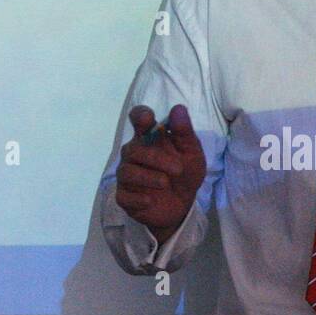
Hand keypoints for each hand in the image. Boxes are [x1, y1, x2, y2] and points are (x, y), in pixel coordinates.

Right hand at [115, 104, 205, 242]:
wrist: (183, 205)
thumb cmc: (185, 174)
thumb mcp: (192, 154)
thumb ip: (185, 133)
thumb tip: (178, 109)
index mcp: (149, 139)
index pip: (138, 119)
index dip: (139, 115)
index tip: (148, 119)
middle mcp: (134, 154)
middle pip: (133, 149)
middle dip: (156, 158)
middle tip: (178, 169)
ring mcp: (127, 176)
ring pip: (126, 171)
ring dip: (149, 177)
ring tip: (166, 183)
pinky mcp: (124, 197)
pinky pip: (123, 195)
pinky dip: (137, 198)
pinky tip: (150, 200)